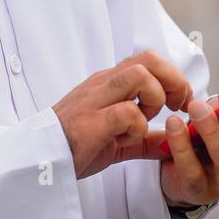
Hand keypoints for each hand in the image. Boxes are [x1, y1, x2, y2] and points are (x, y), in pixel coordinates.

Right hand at [53, 50, 193, 179]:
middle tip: (174, 108)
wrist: (37, 158)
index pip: (149, 60)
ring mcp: (95, 100)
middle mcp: (103, 84)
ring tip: (144, 122)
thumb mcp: (117, 141)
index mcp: (109, 84)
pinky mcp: (90, 122)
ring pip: (139, 76)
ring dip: (153, 100)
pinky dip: (136, 128)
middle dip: (173, 82)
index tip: (181, 104)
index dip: (174, 78)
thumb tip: (170, 144)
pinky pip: (126, 113)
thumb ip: (145, 139)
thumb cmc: (74, 146)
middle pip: (149, 59)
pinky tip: (125, 141)